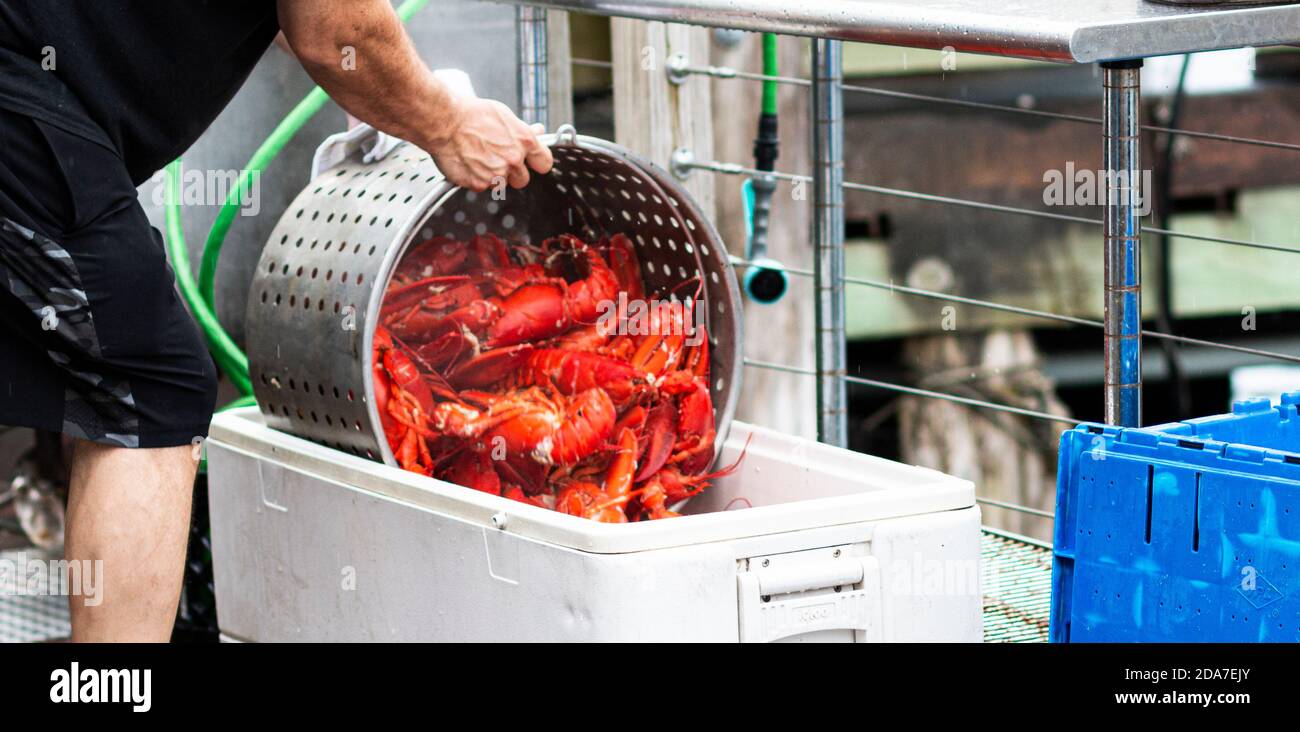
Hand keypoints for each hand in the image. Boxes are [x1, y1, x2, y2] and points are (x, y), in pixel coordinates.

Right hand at [425, 97, 552, 191]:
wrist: (444, 121)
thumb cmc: (470, 114)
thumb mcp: (504, 115)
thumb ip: (522, 130)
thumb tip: (537, 132)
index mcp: (524, 141)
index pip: (544, 163)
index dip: (536, 163)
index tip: (531, 163)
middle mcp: (513, 159)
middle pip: (523, 179)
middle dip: (512, 172)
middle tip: (497, 159)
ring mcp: (497, 173)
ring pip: (502, 184)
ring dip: (493, 176)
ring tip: (479, 158)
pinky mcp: (479, 184)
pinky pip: (483, 187)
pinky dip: (476, 179)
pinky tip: (469, 163)